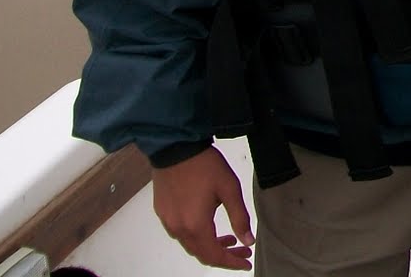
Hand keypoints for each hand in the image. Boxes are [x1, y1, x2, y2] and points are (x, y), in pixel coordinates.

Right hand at [151, 146, 254, 269]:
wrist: (175, 147)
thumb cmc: (204, 165)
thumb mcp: (229, 189)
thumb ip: (240, 217)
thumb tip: (248, 240)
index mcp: (196, 225)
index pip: (215, 256)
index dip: (232, 262)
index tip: (246, 262)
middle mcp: (179, 229)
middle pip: (202, 254)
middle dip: (224, 256)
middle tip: (242, 251)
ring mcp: (168, 221)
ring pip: (191, 245)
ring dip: (210, 246)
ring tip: (229, 238)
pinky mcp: (163, 212)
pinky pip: (181, 233)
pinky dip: (197, 236)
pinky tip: (208, 225)